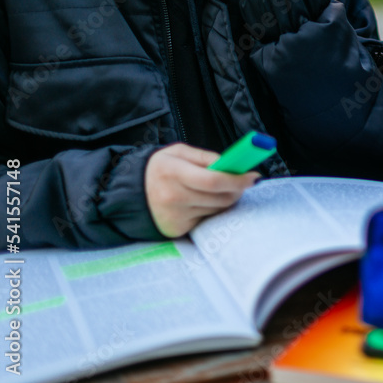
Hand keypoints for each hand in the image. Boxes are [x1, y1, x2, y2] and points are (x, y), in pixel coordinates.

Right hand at [144, 144, 258, 238]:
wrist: (130, 194)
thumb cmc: (159, 169)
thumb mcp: (177, 152)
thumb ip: (204, 156)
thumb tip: (230, 164)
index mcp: (173, 172)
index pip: (213, 180)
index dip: (237, 179)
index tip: (253, 176)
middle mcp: (173, 196)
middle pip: (220, 198)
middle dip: (238, 189)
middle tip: (244, 182)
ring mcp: (175, 216)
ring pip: (217, 209)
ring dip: (227, 199)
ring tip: (221, 189)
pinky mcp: (178, 229)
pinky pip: (207, 219)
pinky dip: (212, 209)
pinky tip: (204, 201)